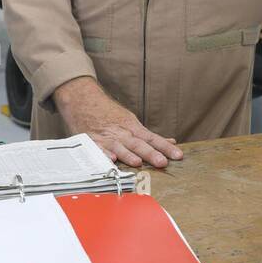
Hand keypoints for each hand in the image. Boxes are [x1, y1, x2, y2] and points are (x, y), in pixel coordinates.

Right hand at [54, 77, 182, 168]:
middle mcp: (122, 133)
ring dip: (128, 155)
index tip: (178, 156)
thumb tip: (171, 142)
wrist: (83, 99)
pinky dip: (104, 154)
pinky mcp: (91, 140)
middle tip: (162, 163)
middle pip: (139, 144)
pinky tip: (110, 159)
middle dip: (151, 154)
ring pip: (120, 147)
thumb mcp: (130, 121)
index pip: (153, 139)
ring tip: (138, 162)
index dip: (165, 147)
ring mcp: (107, 137)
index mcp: (132, 128)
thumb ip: (149, 136)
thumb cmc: (108, 113)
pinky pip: (98, 149)